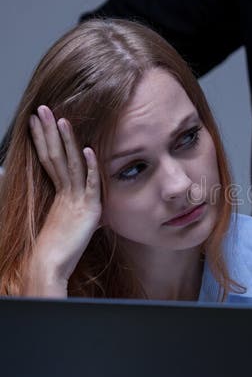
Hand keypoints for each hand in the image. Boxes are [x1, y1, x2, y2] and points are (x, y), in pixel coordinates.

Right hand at [24, 105, 100, 295]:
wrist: (49, 267)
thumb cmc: (57, 252)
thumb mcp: (69, 225)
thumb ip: (75, 211)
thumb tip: (86, 208)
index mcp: (58, 194)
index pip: (50, 160)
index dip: (44, 139)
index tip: (37, 122)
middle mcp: (64, 193)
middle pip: (55, 155)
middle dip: (48, 131)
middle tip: (41, 109)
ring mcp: (74, 200)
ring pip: (70, 164)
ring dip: (66, 140)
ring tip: (60, 119)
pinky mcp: (86, 210)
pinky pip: (88, 184)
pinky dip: (89, 166)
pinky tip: (88, 149)